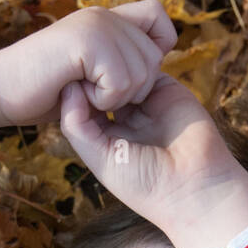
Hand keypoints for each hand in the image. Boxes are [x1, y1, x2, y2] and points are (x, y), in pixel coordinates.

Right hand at [0, 0, 176, 126]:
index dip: (158, 47)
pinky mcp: (87, 41)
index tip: (130, 73)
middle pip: (154, 58)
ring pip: (141, 74)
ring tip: (83, 91)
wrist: (2, 91)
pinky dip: (102, 100)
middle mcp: (105, 15)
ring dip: (115, 98)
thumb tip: (157, 63)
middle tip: (96, 92)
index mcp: (107, 19)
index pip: (160, 19)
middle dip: (133, 89)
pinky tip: (77, 93)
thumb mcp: (90, 74)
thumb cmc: (42, 90)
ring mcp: (97, 25)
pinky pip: (121, 82)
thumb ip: (120, 62)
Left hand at [56, 73, 247, 247]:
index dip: (68, 90)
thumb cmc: (145, 183)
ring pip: (120, 73)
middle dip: (86, 75)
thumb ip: (78, 125)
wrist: (194, 186)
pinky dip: (133, 64)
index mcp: (104, 138)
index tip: (52, 78)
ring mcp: (145, 102)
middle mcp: (124, 118)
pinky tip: (119, 65)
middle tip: (69, 61)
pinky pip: (145, 66)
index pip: (80, 105)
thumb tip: (68, 87)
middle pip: (99, 86)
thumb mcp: (100, 158)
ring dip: (108, 67)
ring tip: (93, 65)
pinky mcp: (166, 89)